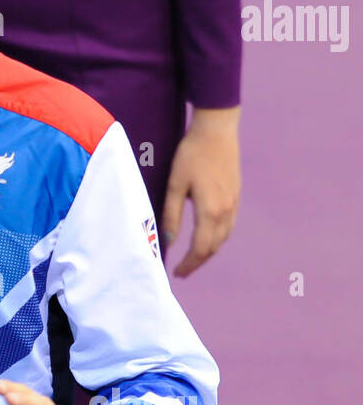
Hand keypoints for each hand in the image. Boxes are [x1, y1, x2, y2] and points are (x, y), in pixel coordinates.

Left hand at [162, 106, 240, 278]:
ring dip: (208, 251)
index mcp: (210, 210)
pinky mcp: (236, 196)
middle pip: (214, 247)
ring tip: (192, 258)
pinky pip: (228, 226)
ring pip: (223, 238)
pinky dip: (217, 238)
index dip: (189, 264)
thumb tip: (168, 242)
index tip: (176, 273)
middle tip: (182, 271)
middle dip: (198, 262)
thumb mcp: (175, 185)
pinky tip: (206, 237)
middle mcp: (226, 211)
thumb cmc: (191, 155)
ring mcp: (234, 204)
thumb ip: (172, 215)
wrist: (217, 131)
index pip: (201, 248)